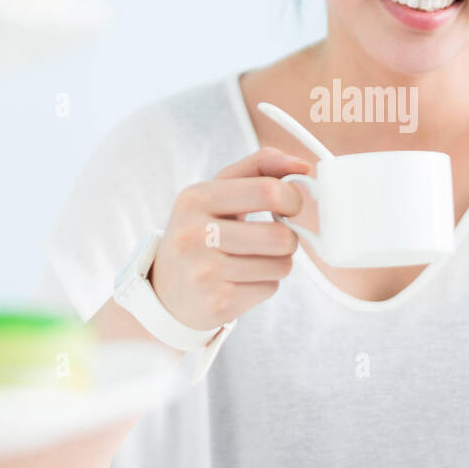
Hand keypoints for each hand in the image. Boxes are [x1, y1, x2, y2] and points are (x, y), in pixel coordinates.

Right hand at [148, 147, 310, 329]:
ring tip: (253, 260)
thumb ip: (259, 167)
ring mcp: (204, 271)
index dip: (292, 198)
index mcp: (196, 198)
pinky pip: (269, 287)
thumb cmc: (203, 231)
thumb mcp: (218, 191)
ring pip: (281, 265)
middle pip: (280, 236)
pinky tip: (241, 281)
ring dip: (278, 263)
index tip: (290, 206)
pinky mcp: (217, 302)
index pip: (267, 191)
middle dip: (289, 238)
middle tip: (276, 238)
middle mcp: (194, 234)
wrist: (166, 290)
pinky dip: (264, 284)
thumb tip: (303, 165)